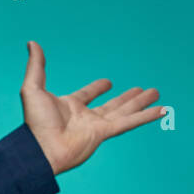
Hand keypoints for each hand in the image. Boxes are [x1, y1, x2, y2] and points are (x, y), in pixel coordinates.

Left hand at [20, 40, 163, 175]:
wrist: (41, 150)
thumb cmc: (35, 124)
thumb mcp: (32, 89)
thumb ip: (36, 66)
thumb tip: (32, 43)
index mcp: (69, 106)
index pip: (87, 95)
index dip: (97, 89)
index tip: (108, 83)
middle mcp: (85, 117)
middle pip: (112, 105)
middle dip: (127, 98)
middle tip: (142, 90)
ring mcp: (96, 126)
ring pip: (124, 112)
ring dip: (140, 103)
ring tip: (156, 94)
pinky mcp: (103, 134)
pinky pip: (128, 123)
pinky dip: (145, 117)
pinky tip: (161, 110)